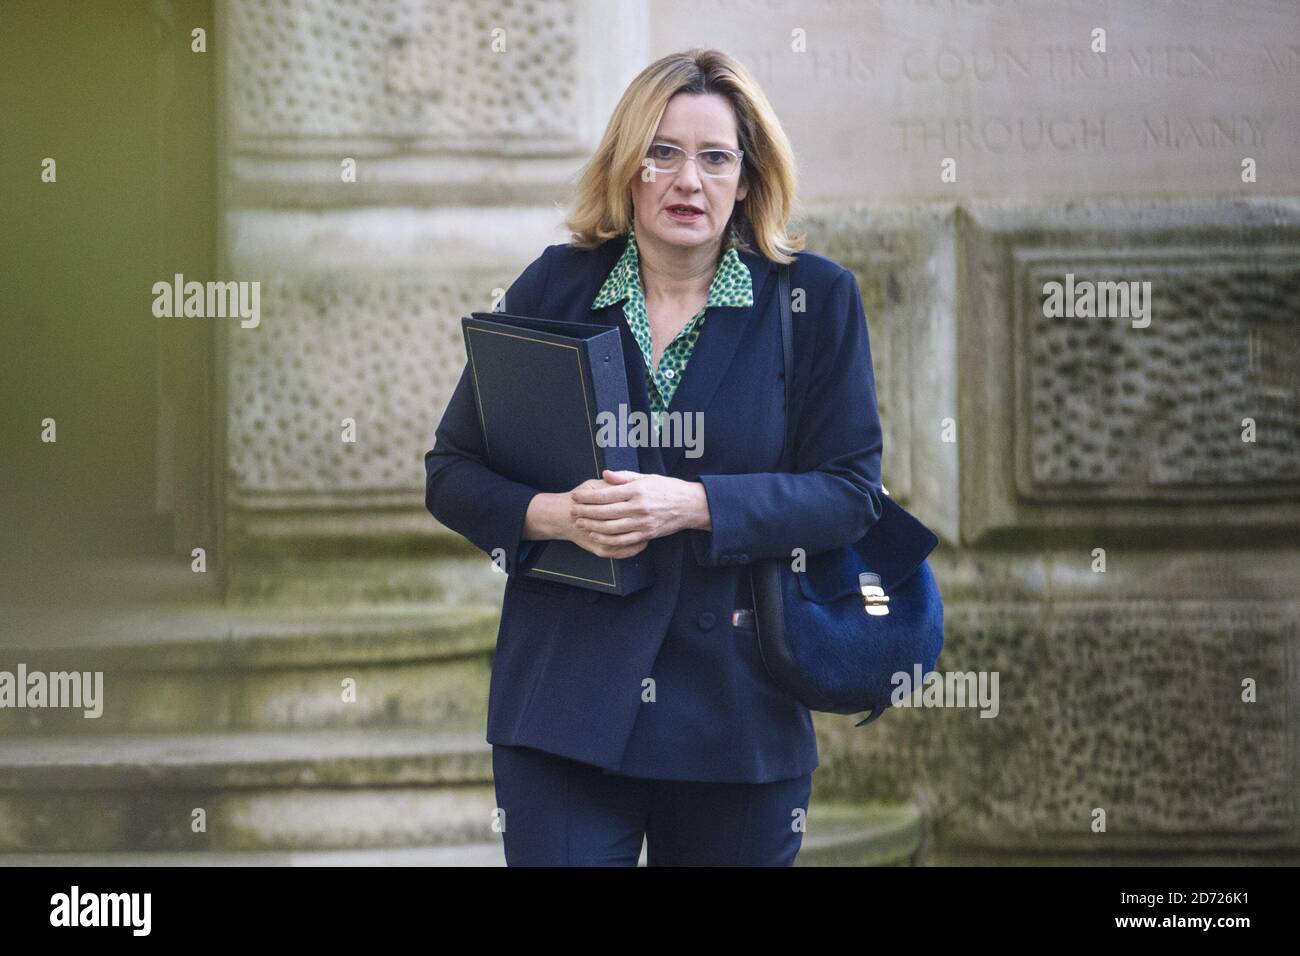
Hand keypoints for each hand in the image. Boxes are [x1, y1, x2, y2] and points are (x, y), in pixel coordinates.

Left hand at [567, 469, 710, 557]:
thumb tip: (604, 474)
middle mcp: (639, 507)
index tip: (576, 496)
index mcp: (637, 490)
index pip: (605, 494)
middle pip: (604, 512)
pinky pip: (622, 540)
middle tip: (572, 510)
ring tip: (580, 522)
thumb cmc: (668, 488)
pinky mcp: (646, 535)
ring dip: (592, 526)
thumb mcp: (646, 477)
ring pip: (611, 528)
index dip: (587, 497)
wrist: (691, 505)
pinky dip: (606, 539)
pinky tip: (596, 535)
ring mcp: (643, 523)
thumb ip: (624, 477)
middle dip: (585, 512)